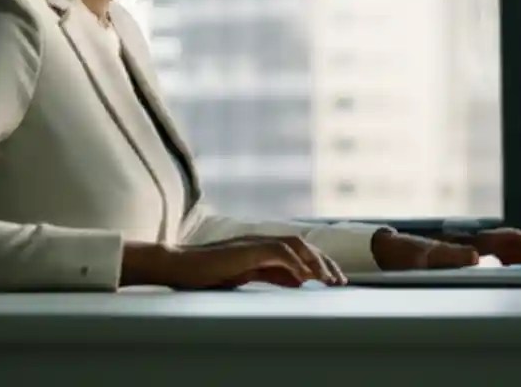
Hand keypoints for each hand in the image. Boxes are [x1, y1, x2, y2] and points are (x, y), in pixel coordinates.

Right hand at [122, 236, 347, 289]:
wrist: (180, 265)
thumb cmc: (208, 272)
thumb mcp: (247, 274)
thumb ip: (272, 274)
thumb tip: (299, 280)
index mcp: (262, 246)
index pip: (299, 251)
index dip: (319, 263)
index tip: (334, 279)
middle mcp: (261, 240)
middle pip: (302, 245)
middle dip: (324, 262)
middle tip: (340, 280)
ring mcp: (254, 242)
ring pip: (294, 245)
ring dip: (314, 262)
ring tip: (328, 279)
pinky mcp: (246, 248)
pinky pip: (276, 252)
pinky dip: (294, 263)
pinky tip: (304, 277)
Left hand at [370, 228, 520, 270]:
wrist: (386, 251)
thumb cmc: (403, 254)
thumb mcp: (423, 258)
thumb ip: (448, 257)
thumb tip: (476, 257)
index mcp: (465, 242)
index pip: (505, 239)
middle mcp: (469, 242)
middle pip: (509, 242)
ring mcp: (467, 248)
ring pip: (504, 248)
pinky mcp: (462, 256)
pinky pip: (494, 255)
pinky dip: (510, 260)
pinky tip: (516, 270)